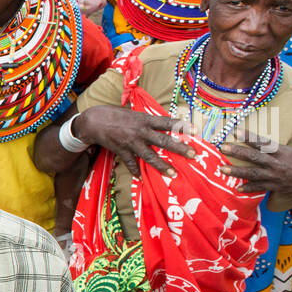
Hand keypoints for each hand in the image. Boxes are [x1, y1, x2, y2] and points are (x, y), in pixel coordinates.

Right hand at [75, 105, 195, 177]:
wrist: (95, 121)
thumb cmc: (116, 115)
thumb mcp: (135, 114)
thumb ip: (148, 122)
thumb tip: (163, 126)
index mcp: (145, 119)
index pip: (168, 122)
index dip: (182, 126)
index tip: (196, 131)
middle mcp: (141, 131)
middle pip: (163, 141)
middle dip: (179, 148)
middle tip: (193, 155)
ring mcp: (131, 142)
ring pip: (150, 156)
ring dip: (162, 166)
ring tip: (173, 174)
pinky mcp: (122, 151)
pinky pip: (131, 163)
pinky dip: (135, 171)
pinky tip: (141, 177)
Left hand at [218, 133, 291, 202]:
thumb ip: (276, 150)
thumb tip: (260, 144)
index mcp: (283, 151)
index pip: (263, 142)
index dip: (249, 137)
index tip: (235, 131)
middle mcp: (278, 163)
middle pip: (254, 157)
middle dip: (237, 152)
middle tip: (222, 147)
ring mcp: (276, 177)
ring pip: (253, 174)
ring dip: (236, 172)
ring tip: (222, 169)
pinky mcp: (276, 187)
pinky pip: (259, 188)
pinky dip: (248, 188)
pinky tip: (237, 188)